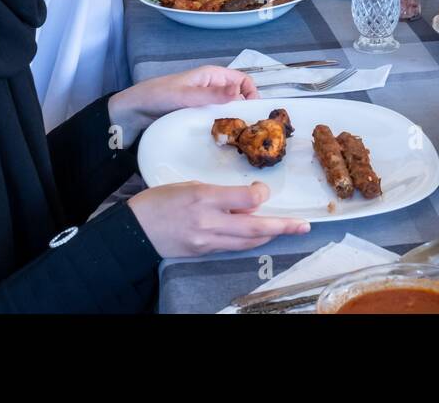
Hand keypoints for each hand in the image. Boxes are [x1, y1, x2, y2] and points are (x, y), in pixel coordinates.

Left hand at [108, 65, 256, 145]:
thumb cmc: (157, 96)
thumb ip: (212, 94)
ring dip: (233, 121)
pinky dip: (222, 127)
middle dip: (244, 110)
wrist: (133, 111)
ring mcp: (204, 102)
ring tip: (238, 138)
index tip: (256, 112)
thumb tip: (239, 90)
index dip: (252, 94)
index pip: (243, 80)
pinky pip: (216, 119)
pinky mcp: (197, 115)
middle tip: (250, 131)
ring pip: (227, 110)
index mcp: (212, 75)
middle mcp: (211, 87)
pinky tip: (222, 139)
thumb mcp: (186, 95)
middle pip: (237, 97)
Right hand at [127, 181, 309, 257]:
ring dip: (269, 235)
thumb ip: (221, 194)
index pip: (246, 198)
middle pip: (255, 227)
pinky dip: (248, 240)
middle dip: (283, 226)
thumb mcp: (190, 185)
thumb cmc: (159, 201)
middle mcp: (209, 222)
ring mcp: (207, 241)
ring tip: (286, 228)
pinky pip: (232, 247)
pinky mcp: (203, 253)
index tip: (263, 190)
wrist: (134, 230)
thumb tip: (248, 202)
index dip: (261, 194)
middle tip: (303, 226)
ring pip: (248, 242)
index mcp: (205, 198)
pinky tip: (256, 234)